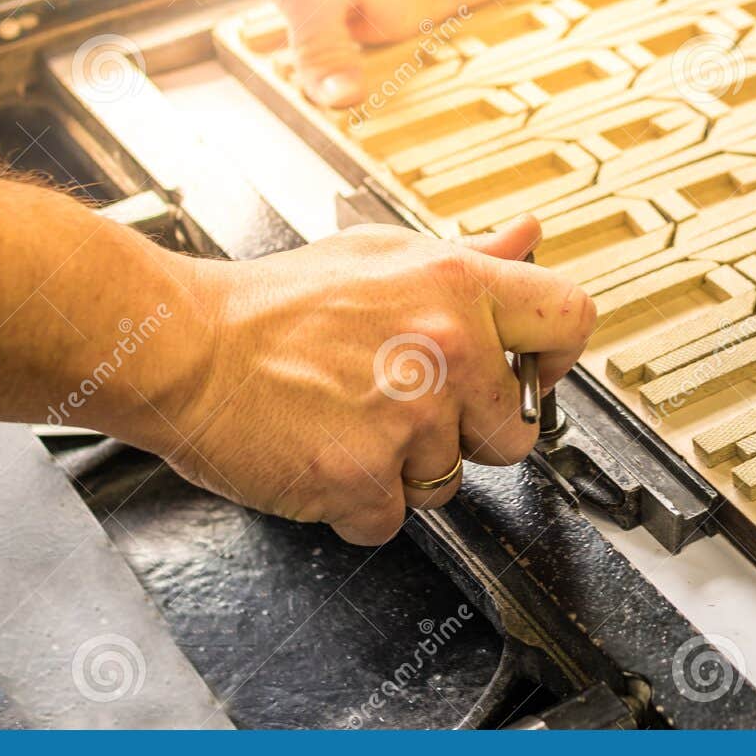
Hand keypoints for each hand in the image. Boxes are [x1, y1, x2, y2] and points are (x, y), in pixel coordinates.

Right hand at [160, 216, 593, 544]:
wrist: (185, 348)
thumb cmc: (273, 304)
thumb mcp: (381, 254)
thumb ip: (466, 256)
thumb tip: (528, 236)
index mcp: (457, 287)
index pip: (571, 319)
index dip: (557, 357)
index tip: (528, 373)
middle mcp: (447, 350)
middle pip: (515, 433)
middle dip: (467, 434)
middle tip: (404, 408)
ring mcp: (409, 419)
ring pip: (449, 483)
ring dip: (404, 470)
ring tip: (349, 423)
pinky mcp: (364, 478)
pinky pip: (392, 519)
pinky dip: (356, 504)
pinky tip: (323, 455)